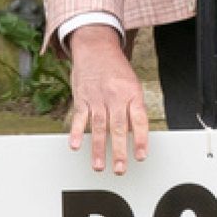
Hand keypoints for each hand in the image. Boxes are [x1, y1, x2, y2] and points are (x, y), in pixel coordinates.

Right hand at [65, 25, 148, 174]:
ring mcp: (97, 98)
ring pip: (99, 126)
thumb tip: (136, 133)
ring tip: (99, 166)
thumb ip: (133, 108)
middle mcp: (115, 96)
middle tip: (120, 169)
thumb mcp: (132, 84)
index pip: (139, 120)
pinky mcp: (82, 98)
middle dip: (119, 151)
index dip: (140, 139)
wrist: (96, 47)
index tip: (140, 156)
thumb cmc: (116, 69)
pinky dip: (77, 132)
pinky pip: (79, 117)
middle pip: (118, 127)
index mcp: (132, 94)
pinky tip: (76, 146)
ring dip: (98, 148)